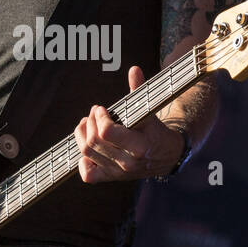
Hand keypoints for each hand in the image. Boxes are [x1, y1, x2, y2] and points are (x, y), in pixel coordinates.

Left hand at [74, 65, 185, 183]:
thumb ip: (139, 90)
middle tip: (94, 112)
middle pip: (93, 142)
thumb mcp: (149, 110)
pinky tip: (89, 147)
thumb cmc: (154, 130)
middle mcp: (127, 162)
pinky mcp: (111, 177)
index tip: (101, 109)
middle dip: (89, 122)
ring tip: (87, 123)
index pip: (106, 132)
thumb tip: (133, 69)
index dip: (99, 117)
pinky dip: (82, 161)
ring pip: (86, 153)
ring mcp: (118, 172)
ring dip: (81, 135)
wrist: (166, 156)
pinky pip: (88, 175)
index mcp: (139, 145)